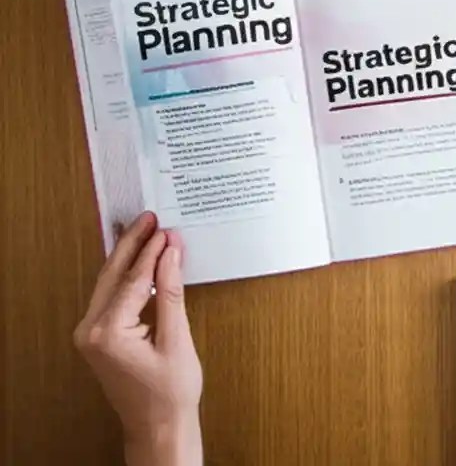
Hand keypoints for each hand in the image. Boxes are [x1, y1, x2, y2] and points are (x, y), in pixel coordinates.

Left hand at [74, 212, 202, 465]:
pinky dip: (126, 276)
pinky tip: (140, 261)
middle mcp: (90, 332)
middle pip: (112, 275)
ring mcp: (89, 335)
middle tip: (150, 217)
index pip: (132, 280)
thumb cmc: (170, 392)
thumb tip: (171, 255)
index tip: (167, 229)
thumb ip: (170, 292)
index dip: (151, 252)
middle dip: (132, 244)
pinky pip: (109, 297)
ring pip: (108, 283)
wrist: (158, 426)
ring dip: (127, 257)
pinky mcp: (97, 337)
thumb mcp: (177, 339)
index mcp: (108, 334)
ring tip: (147, 231)